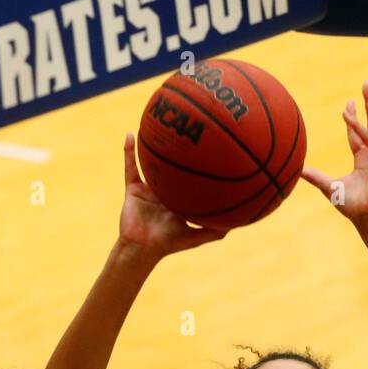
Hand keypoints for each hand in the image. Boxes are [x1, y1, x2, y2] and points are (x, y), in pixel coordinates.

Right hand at [118, 132, 229, 260]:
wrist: (142, 249)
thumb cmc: (168, 244)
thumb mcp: (196, 237)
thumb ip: (214, 231)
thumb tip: (238, 223)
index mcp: (178, 198)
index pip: (190, 178)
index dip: (199, 164)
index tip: (211, 148)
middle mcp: (164, 190)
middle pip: (173, 164)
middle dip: (180, 147)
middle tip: (189, 126)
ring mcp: (148, 188)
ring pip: (152, 161)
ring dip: (154, 143)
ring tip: (159, 120)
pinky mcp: (132, 188)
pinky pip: (130, 166)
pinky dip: (128, 151)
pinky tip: (131, 133)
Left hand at [300, 81, 367, 224]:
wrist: (365, 216)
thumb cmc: (351, 205)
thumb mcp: (329, 187)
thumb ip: (316, 177)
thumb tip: (298, 171)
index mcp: (362, 158)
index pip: (357, 133)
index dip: (354, 118)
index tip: (349, 103)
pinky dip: (360, 129)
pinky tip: (351, 117)